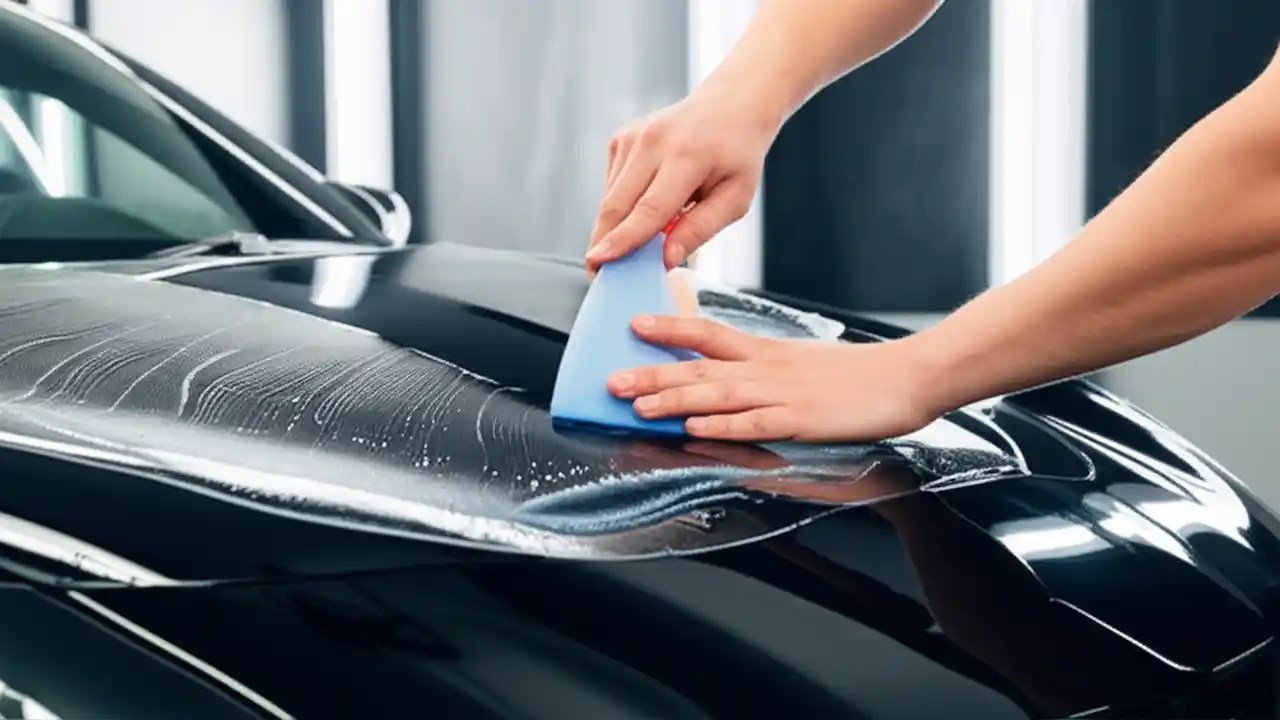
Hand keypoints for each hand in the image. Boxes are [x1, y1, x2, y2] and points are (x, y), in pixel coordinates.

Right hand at [585, 84, 781, 273]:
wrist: (729, 107)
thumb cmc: (736, 157)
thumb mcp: (735, 199)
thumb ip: (699, 229)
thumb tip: (666, 260)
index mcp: (688, 156)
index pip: (649, 208)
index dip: (623, 239)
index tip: (597, 262)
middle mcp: (653, 141)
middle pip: (617, 205)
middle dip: (604, 243)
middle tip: (599, 276)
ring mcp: (631, 137)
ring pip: (610, 199)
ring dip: (616, 227)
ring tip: (640, 237)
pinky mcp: (619, 139)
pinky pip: (612, 187)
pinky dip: (623, 206)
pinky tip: (645, 202)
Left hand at [606, 315, 940, 442]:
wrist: (907, 378)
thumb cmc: (854, 375)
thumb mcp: (799, 360)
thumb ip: (761, 365)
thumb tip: (724, 370)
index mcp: (765, 352)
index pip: (708, 332)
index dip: (670, 328)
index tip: (633, 325)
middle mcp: (766, 369)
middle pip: (700, 367)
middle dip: (653, 374)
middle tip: (611, 380)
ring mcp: (781, 395)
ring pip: (718, 395)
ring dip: (675, 400)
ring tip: (639, 406)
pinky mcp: (800, 422)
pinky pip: (754, 424)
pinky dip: (722, 426)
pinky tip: (696, 428)